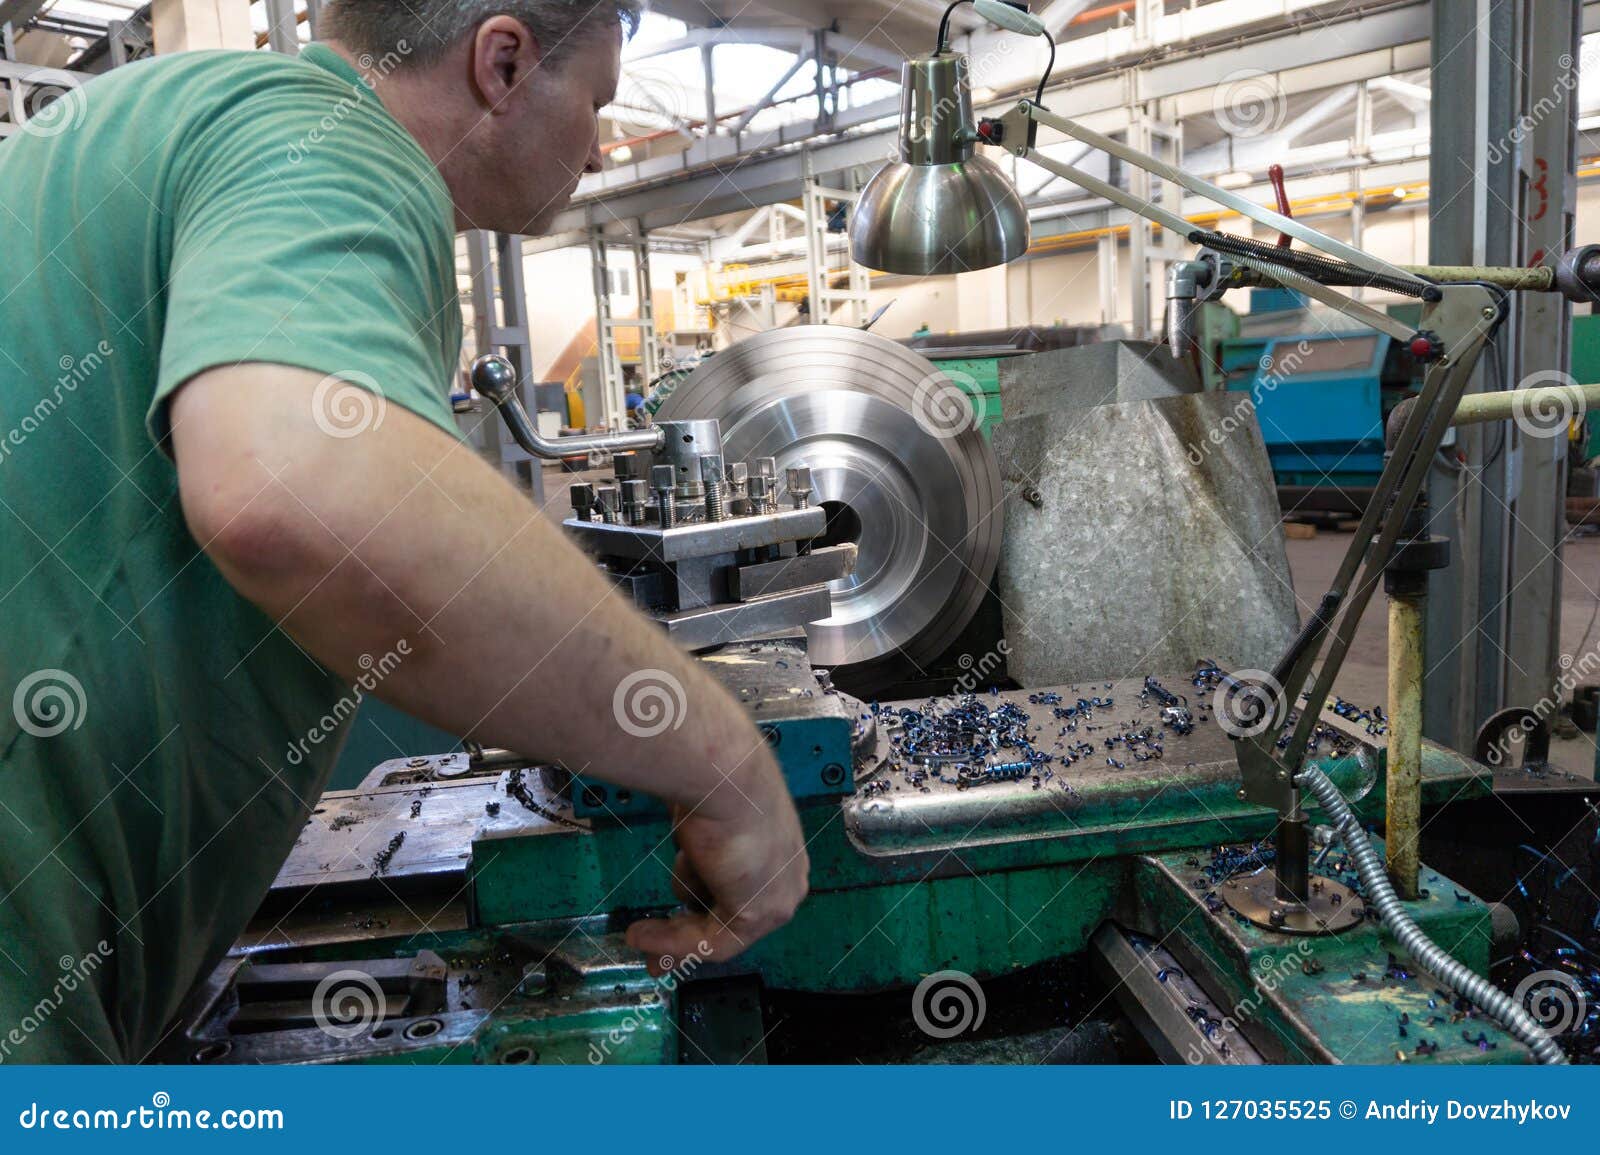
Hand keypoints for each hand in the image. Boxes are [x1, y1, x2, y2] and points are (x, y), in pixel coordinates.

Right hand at [624, 755, 808, 975]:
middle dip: (684, 937)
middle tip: (649, 946)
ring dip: (672, 930)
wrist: (722, 775)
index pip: (740, 892)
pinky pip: (710, 941)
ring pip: (718, 932)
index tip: (668, 920)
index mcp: (780, 850)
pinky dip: (672, 943)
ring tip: (640, 928)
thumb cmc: (714, 781)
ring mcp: (778, 897)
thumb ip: (701, 847)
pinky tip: (640, 936)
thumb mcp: (705, 819)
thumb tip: (684, 855)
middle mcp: (787, 876)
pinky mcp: (758, 913)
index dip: (699, 910)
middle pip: (731, 917)